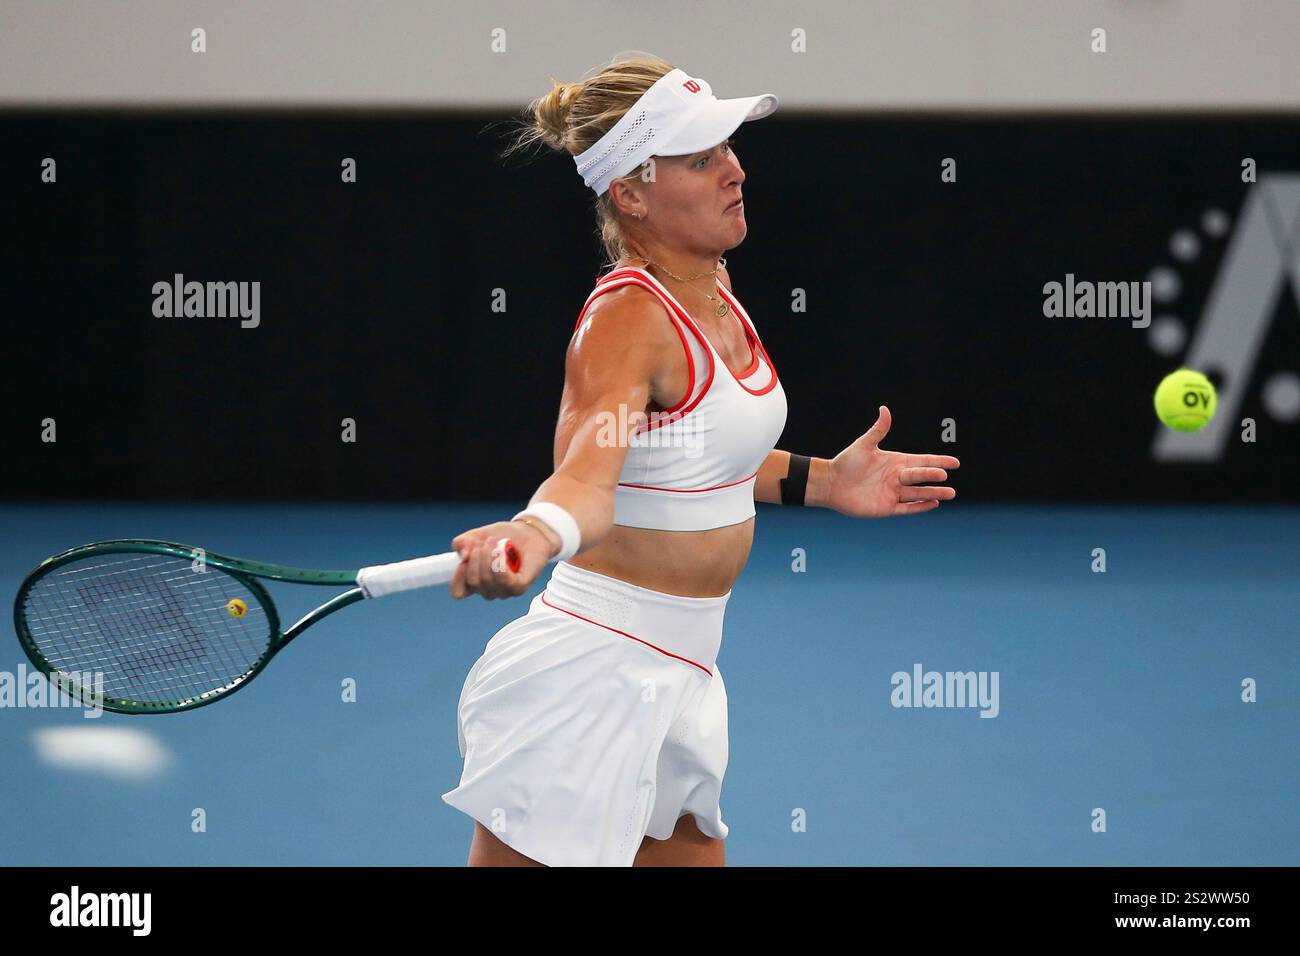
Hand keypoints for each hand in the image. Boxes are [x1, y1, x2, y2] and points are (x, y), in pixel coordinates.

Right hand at [449, 519, 556, 599]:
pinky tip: (502, 552)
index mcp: (475, 581)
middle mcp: (489, 589)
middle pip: (474, 582)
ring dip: (489, 557)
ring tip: (495, 542)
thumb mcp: (477, 535)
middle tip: (484, 542)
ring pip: (488, 581)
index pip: (458, 592)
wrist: (528, 532)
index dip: (457, 577)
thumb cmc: (503, 536)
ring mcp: (504, 591)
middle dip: (476, 558)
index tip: (463, 559)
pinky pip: (505, 580)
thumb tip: (463, 554)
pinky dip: (500, 564)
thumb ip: (463, 543)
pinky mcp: (519, 587)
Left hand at [824, 405, 959, 517]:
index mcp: (896, 462)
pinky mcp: (886, 508)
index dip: (938, 461)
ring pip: (918, 493)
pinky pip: (907, 508)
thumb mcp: (864, 445)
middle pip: (920, 477)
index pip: (921, 461)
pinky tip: (933, 504)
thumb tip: (885, 409)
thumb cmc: (846, 462)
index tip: (955, 462)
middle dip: (933, 476)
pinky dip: (920, 506)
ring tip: (950, 493)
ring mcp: (893, 493)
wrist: (831, 483)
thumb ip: (878, 429)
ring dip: (933, 493)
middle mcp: (897, 478)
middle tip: (945, 476)